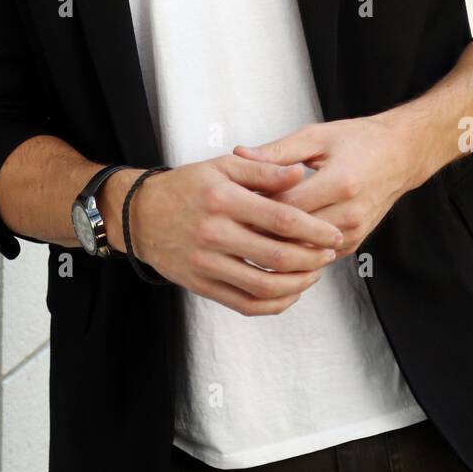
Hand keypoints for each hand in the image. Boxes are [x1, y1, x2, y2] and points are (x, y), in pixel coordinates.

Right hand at [118, 153, 344, 314]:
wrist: (139, 215)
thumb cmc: (186, 187)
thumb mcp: (222, 167)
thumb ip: (263, 170)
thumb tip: (301, 173)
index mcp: (224, 199)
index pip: (280, 218)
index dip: (313, 229)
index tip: (333, 233)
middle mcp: (214, 233)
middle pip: (277, 256)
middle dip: (312, 258)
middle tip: (329, 254)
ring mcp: (206, 263)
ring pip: (264, 286)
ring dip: (297, 284)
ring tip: (313, 274)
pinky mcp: (201, 285)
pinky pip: (245, 304)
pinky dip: (273, 304)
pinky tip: (289, 293)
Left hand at [234, 115, 422, 260]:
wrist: (401, 155)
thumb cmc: (358, 140)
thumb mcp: (316, 136)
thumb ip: (276, 151)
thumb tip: (238, 154)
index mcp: (339, 183)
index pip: (286, 206)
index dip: (254, 205)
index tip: (229, 202)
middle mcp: (348, 213)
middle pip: (292, 234)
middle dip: (259, 230)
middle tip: (229, 223)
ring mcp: (353, 233)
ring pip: (301, 251)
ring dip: (274, 244)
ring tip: (244, 234)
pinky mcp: (353, 244)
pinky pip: (315, 256)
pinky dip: (293, 251)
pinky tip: (270, 242)